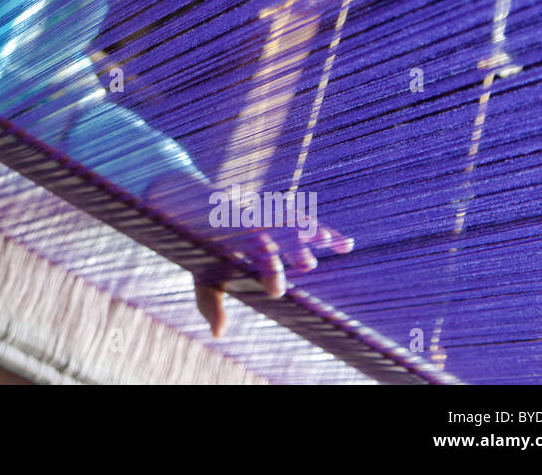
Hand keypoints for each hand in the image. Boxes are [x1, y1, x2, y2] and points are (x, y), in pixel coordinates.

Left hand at [194, 221, 352, 337]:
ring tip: (336, 243)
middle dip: (291, 247)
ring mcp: (264, 217)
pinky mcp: (276, 213)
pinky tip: (346, 245)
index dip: (268, 271)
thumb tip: (218, 333)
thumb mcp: (204, 278)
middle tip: (308, 264)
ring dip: (313, 232)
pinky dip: (323, 229)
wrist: (195, 207)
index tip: (277, 291)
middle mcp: (250, 226)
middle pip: (276, 234)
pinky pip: (301, 219)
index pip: (254, 255)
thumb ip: (211, 304)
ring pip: (292, 222)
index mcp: (234, 241)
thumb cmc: (204, 251)